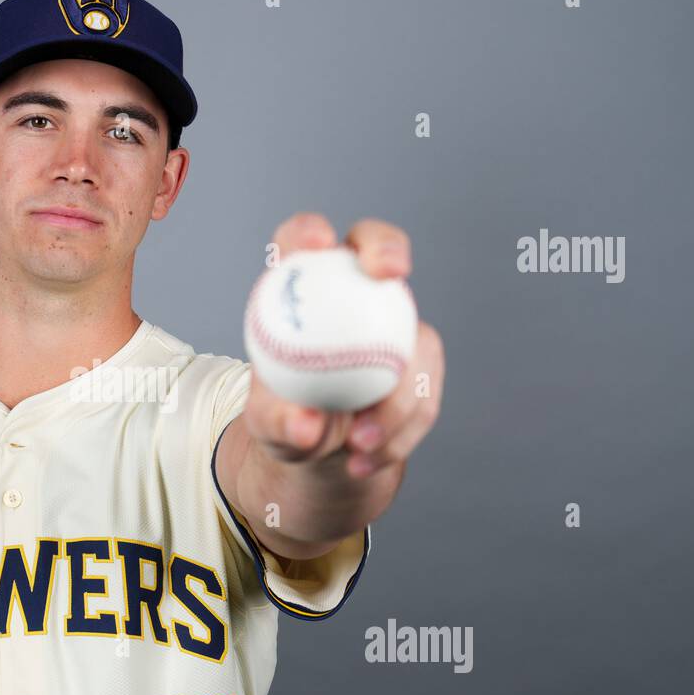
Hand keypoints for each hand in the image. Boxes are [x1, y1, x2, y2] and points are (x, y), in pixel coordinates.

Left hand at [243, 213, 443, 476]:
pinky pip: (424, 391)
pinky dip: (398, 431)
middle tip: (389, 273)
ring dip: (394, 395)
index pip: (300, 242)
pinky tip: (365, 461)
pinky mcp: (423, 359)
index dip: (307, 233)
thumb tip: (306, 425)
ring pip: (412, 333)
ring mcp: (393, 322)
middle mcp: (352, 291)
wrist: (324, 451)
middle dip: (386, 245)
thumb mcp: (269, 428)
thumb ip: (279, 424)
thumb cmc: (286, 420)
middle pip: (374, 245)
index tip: (315, 247)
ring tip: (358, 444)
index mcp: (302, 289)